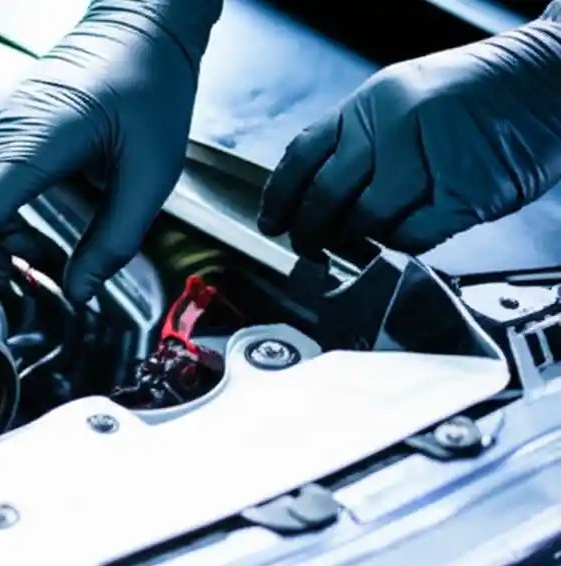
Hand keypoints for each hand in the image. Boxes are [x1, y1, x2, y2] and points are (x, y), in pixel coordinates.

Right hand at [0, 0, 222, 302]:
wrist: (139, 28)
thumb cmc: (148, 87)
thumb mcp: (152, 174)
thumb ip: (115, 240)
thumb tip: (81, 292)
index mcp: (41, 139)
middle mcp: (7, 130)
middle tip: (13, 280)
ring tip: (26, 254)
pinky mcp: (1, 128)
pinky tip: (22, 227)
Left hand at [258, 17, 560, 257]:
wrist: (549, 79)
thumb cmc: (477, 93)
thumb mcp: (403, 98)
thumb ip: (361, 140)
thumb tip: (317, 194)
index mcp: (369, 103)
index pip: (301, 156)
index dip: (278, 198)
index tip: (271, 223)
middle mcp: (391, 127)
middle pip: (325, 196)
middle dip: (309, 232)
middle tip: (307, 248)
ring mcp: (428, 160)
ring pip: (364, 222)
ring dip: (353, 243)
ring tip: (354, 247)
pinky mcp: (464, 194)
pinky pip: (411, 238)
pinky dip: (398, 247)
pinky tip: (398, 240)